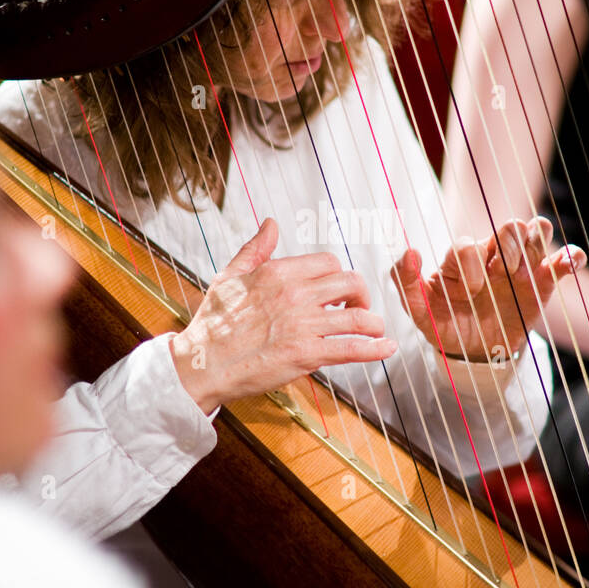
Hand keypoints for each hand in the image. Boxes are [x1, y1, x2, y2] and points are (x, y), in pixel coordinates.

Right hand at [170, 218, 396, 414]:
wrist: (201, 364)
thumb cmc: (212, 324)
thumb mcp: (230, 276)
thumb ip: (255, 249)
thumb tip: (270, 223)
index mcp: (278, 272)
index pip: (329, 263)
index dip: (339, 275)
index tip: (337, 291)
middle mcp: (295, 294)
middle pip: (350, 283)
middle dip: (361, 295)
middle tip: (358, 307)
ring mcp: (302, 325)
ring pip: (358, 317)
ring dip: (373, 323)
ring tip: (375, 329)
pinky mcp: (306, 355)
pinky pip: (351, 348)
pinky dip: (375, 348)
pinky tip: (386, 348)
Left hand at [389, 218, 585, 362]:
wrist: (470, 351)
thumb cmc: (443, 322)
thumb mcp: (418, 308)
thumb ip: (405, 281)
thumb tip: (410, 252)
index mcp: (463, 257)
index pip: (470, 245)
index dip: (470, 266)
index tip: (469, 292)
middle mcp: (493, 255)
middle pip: (510, 225)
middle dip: (508, 247)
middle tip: (502, 275)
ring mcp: (520, 267)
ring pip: (537, 230)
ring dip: (535, 245)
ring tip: (524, 275)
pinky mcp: (542, 283)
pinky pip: (564, 259)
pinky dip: (571, 256)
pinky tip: (568, 263)